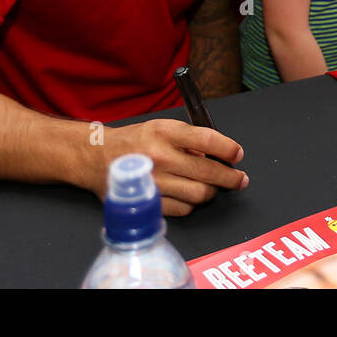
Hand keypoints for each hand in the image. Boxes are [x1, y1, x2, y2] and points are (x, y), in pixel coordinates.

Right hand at [98, 118, 248, 215]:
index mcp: (165, 132)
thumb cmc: (135, 141)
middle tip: (239, 179)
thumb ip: (189, 139)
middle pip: (208, 172)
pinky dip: (192, 204)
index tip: (237, 154)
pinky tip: (191, 196)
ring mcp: (154, 182)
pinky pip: (183, 209)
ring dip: (212, 192)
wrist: (97, 158)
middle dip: (231, 178)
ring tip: (213, 187)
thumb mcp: (162, 128)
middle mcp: (160, 157)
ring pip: (199, 194)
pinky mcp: (148, 203)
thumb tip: (218, 154)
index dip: (228, 149)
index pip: (208, 140)